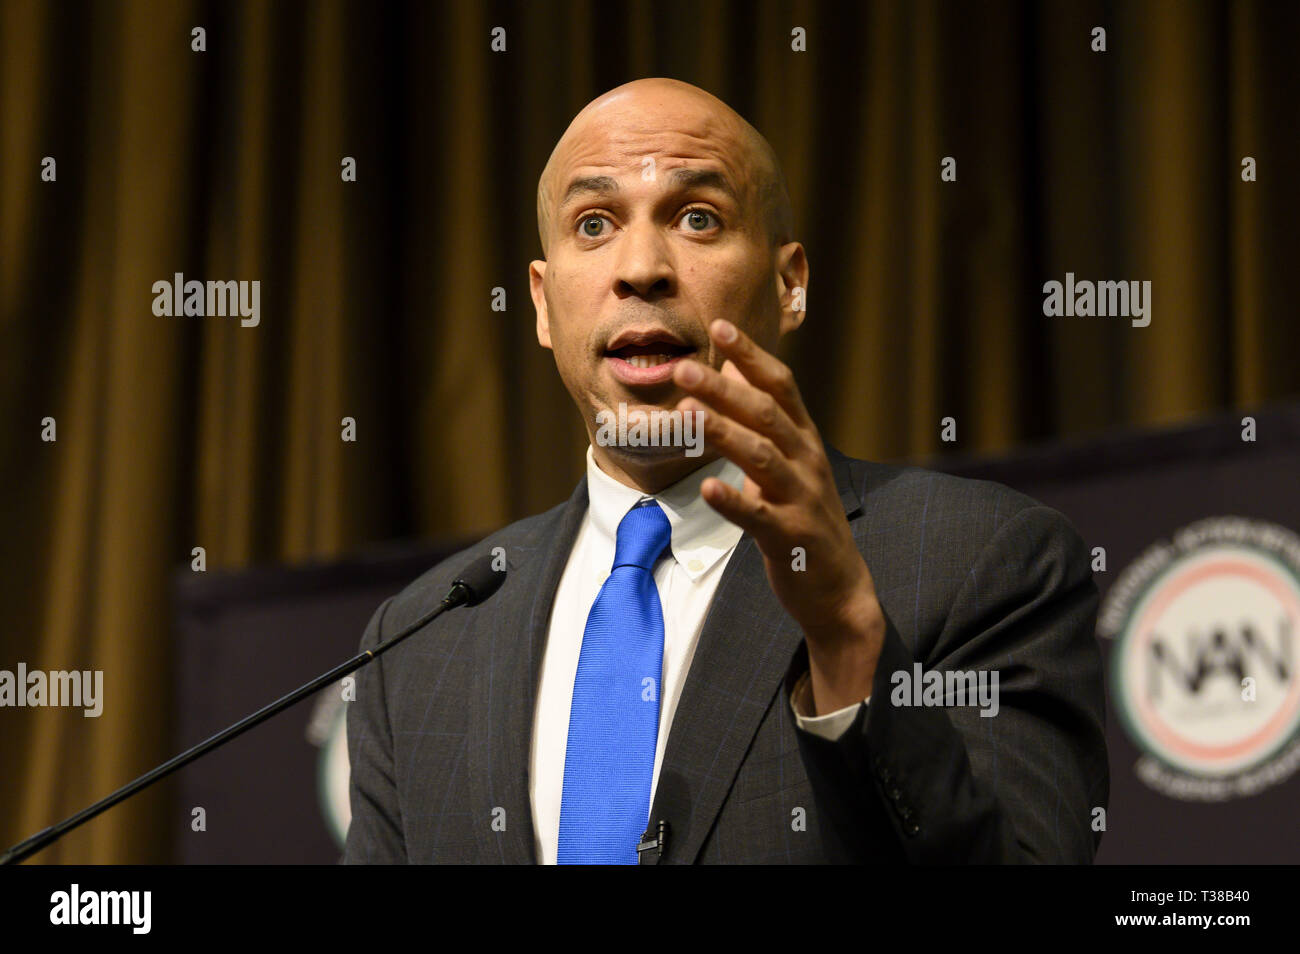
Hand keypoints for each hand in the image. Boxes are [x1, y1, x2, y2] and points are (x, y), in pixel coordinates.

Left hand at [674, 319, 884, 712]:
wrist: (839, 588)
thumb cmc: (804, 518)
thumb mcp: (788, 463)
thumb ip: (761, 419)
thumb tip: (729, 367)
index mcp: (804, 440)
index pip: (781, 387)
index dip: (751, 356)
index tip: (719, 327)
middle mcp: (807, 462)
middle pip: (766, 416)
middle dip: (725, 390)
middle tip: (683, 370)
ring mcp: (802, 500)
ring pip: (762, 458)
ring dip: (724, 434)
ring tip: (687, 415)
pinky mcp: (792, 538)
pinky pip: (759, 518)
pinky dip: (734, 501)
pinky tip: (706, 489)